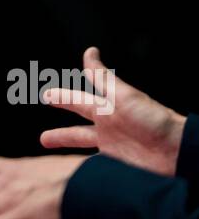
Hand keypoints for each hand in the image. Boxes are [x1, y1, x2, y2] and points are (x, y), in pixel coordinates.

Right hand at [40, 46, 184, 174]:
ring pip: (80, 139)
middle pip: (77, 117)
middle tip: (43, 103)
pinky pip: (91, 162)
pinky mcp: (115, 164)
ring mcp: (111, 144)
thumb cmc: (152, 121)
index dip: (66, 91)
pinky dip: (79, 163)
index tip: (51, 87)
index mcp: (107, 106)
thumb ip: (103, 78)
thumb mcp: (124, 96)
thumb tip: (89, 51)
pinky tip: (68, 166)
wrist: (175, 153)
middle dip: (61, 111)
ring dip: (62, 139)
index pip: (80, 95)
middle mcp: (107, 124)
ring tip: (43, 141)